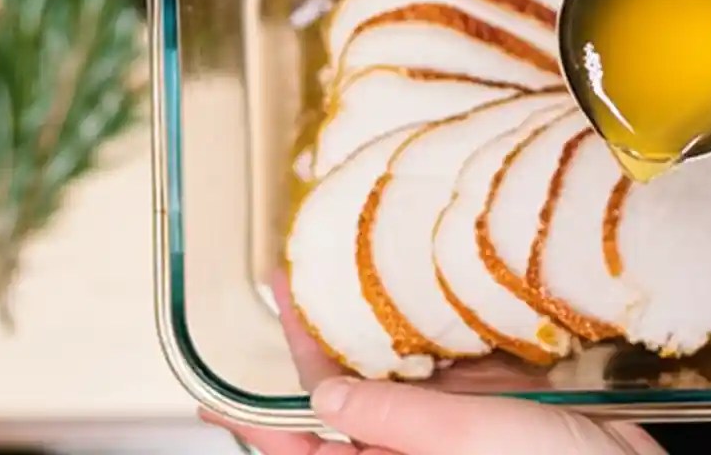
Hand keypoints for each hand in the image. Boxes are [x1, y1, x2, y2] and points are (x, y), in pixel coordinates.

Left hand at [200, 273, 665, 454]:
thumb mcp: (472, 444)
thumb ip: (398, 421)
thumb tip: (325, 397)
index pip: (307, 453)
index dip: (260, 422)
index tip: (217, 387)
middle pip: (344, 409)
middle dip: (316, 351)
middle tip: (290, 288)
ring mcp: (453, 432)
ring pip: (396, 381)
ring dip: (371, 330)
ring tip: (342, 273)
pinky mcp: (492, 409)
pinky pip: (451, 368)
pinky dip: (434, 331)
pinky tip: (423, 288)